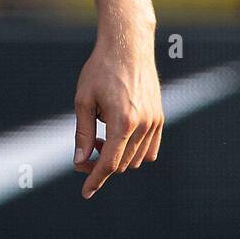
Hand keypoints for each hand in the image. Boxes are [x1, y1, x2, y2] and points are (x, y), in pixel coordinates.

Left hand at [73, 29, 163, 198]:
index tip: (85, 192)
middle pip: (122, 163)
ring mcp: (155, 122)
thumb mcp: (83, 99)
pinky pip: (149, 149)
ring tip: (100, 134)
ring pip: (136, 159)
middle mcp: (143, 126)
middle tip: (86, 148)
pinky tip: (118, 134)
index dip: (96, 179)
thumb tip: (79, 162)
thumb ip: (82, 133)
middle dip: (102, 163)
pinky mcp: (160, 117)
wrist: (128, 45)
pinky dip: (133, 150)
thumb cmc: (100, 69)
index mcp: (123, 122)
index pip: (110, 163)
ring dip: (118, 156)